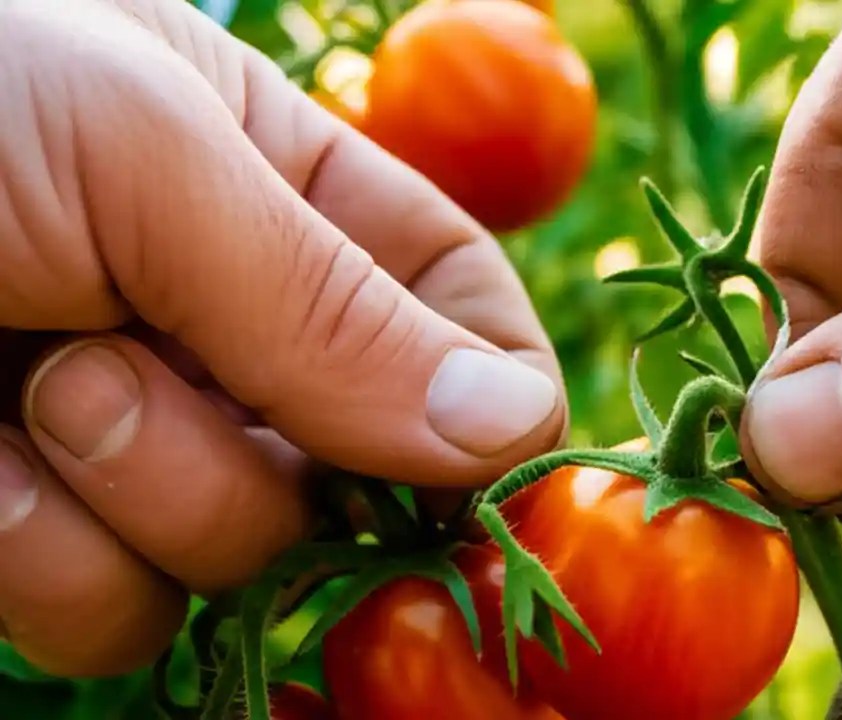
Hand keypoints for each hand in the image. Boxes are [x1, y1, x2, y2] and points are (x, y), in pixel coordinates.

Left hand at [0, 0, 565, 675]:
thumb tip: (514, 433)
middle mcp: (230, 325)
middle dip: (260, 452)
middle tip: (114, 363)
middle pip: (366, 466)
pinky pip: (117, 617)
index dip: (492, 406)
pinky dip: (41, 563)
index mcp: (287, 196)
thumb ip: (336, 302)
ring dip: (140, 502)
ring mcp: (137, 438)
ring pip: (243, 558)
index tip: (477, 480)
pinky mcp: (35, 535)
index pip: (465, 320)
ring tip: (19, 391)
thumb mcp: (142, 154)